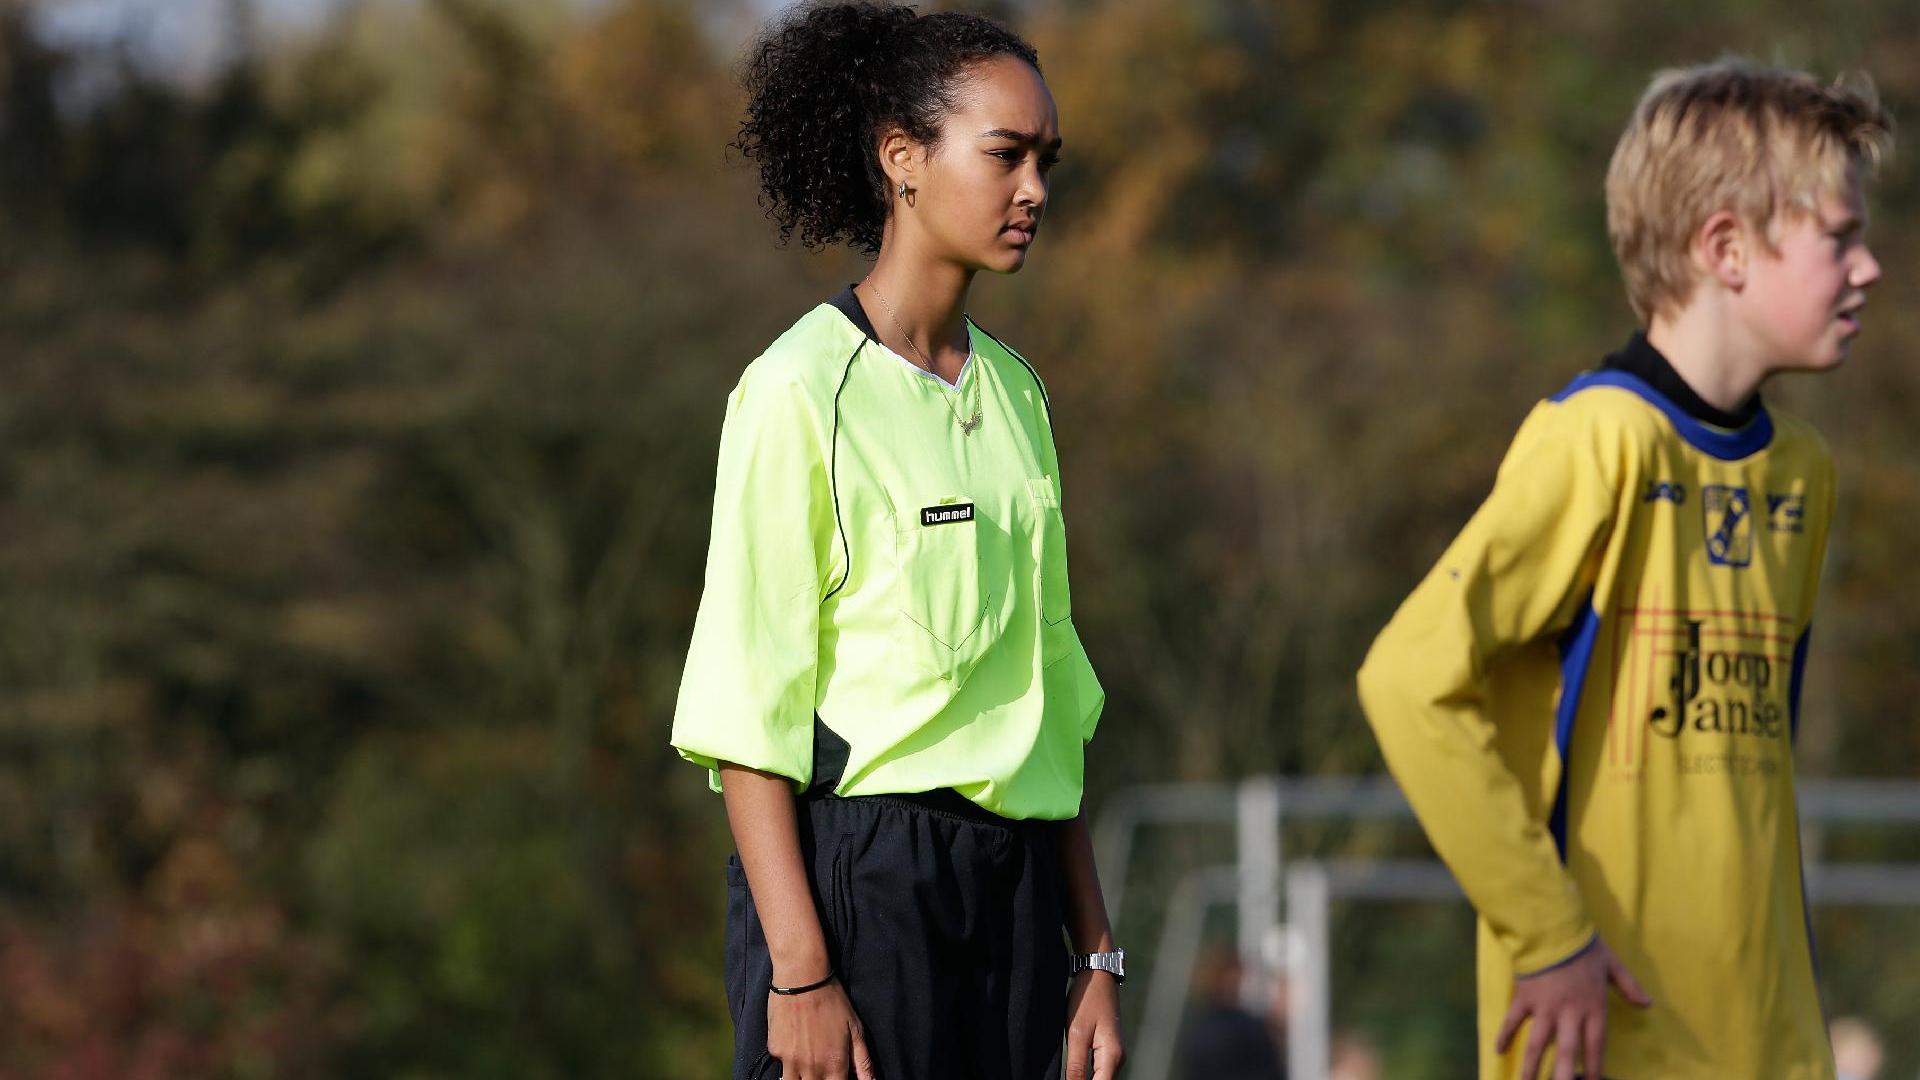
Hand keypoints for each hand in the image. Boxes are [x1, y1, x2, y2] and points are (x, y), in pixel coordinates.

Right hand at [766, 979, 876, 1079]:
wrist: (802, 978)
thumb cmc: (832, 1001)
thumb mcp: (855, 1029)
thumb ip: (863, 1062)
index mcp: (833, 1065)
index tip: (839, 1075)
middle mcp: (811, 1068)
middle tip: (822, 1063)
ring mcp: (790, 1061)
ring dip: (801, 1078)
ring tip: (808, 1064)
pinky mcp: (774, 1050)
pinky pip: (781, 1066)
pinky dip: (788, 1062)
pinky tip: (795, 1046)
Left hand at [1065, 969, 1124, 1079]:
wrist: (1098, 977)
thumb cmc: (1087, 1000)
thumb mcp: (1076, 1033)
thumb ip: (1075, 1065)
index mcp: (1112, 1056)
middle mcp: (1118, 1059)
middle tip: (1066, 1074)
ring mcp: (1115, 1054)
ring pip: (1101, 1078)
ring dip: (1085, 1079)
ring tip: (1070, 1072)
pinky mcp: (1109, 1050)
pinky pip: (1099, 1071)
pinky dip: (1088, 1074)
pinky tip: (1075, 1071)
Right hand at [1496, 937, 1651, 1079]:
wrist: (1551, 928)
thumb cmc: (1584, 947)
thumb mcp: (1612, 964)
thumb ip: (1629, 986)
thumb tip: (1648, 1005)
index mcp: (1592, 1007)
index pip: (1595, 1045)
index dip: (1595, 1067)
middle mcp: (1569, 1013)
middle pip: (1566, 1051)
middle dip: (1563, 1076)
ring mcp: (1544, 1008)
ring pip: (1537, 1043)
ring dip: (1531, 1066)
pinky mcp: (1524, 998)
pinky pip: (1512, 1020)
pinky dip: (1504, 1035)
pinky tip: (1497, 1051)